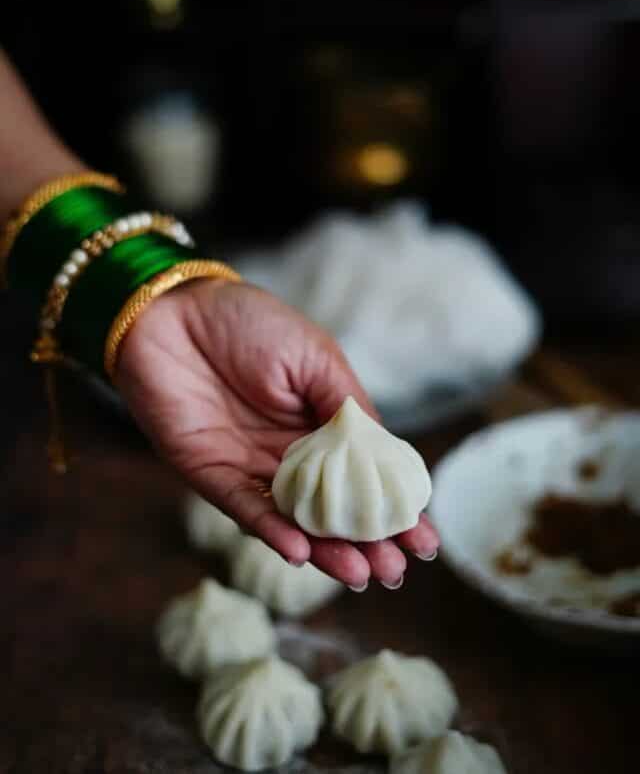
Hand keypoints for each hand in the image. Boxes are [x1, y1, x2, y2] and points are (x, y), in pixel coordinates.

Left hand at [115, 279, 438, 588]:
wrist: (175, 311)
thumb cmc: (249, 323)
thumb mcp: (315, 357)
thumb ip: (347, 406)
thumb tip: (387, 454)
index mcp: (321, 423)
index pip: (364, 475)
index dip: (393, 508)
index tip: (424, 539)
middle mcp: (290, 453)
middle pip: (333, 508)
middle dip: (366, 541)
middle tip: (394, 570)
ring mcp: (252, 467)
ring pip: (294, 519)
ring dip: (325, 549)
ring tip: (360, 574)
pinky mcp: (211, 473)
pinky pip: (244, 508)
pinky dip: (272, 531)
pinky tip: (302, 551)